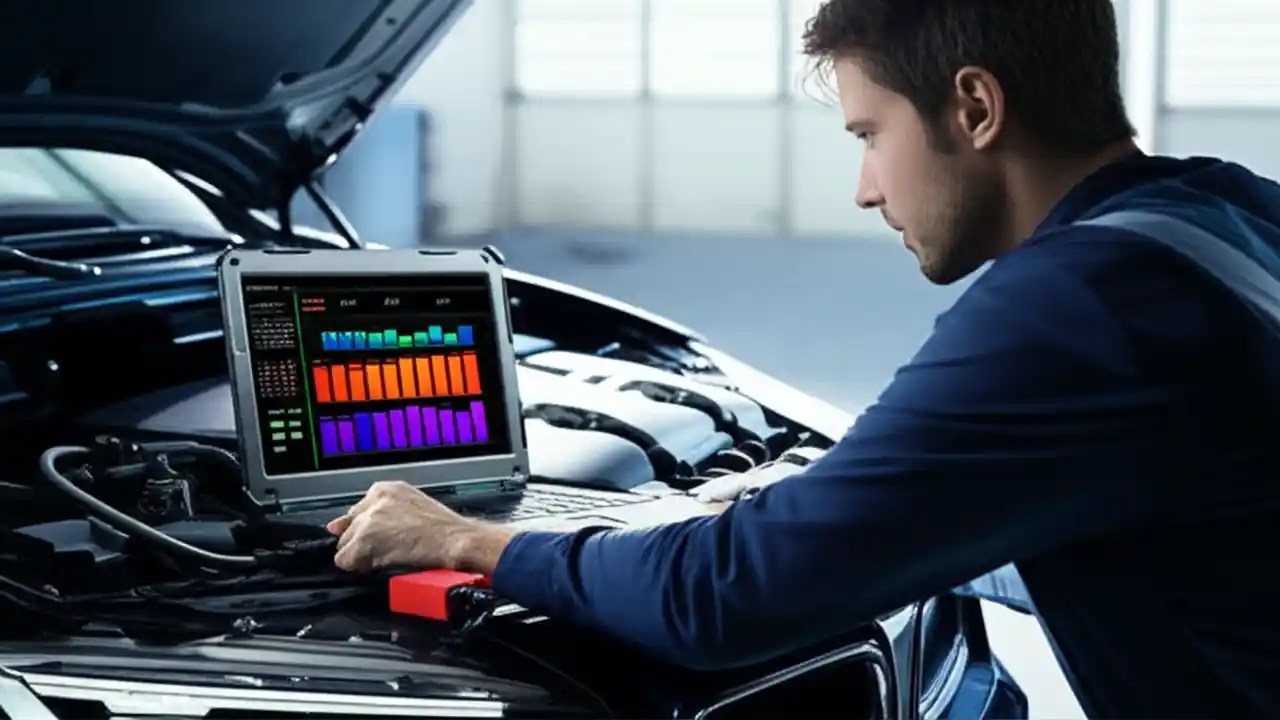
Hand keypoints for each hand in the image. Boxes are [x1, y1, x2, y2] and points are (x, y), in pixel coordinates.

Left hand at [326, 480, 513, 573]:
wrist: (456, 539)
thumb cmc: (443, 528)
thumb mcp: (408, 509)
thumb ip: (372, 513)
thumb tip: (334, 526)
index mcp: (384, 489)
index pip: (356, 513)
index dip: (368, 531)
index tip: (382, 538)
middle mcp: (372, 500)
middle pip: (348, 530)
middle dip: (363, 543)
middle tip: (391, 549)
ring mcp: (368, 519)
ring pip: (345, 546)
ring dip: (362, 556)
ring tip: (391, 556)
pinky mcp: (365, 540)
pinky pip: (345, 561)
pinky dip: (359, 568)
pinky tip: (383, 564)